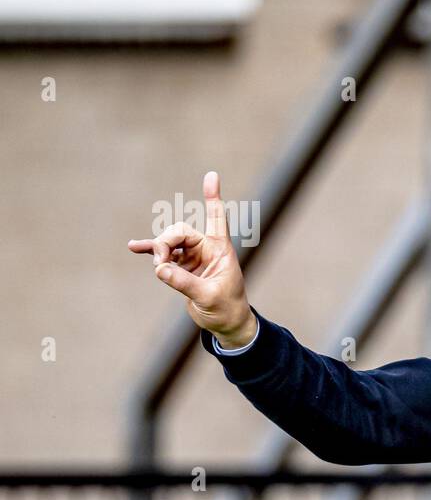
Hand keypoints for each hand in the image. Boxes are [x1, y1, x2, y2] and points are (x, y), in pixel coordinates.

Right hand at [128, 171, 255, 347]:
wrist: (226, 324)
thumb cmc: (226, 309)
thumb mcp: (207, 297)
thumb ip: (183, 282)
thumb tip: (158, 268)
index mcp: (220, 251)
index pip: (216, 219)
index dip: (213, 198)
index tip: (211, 175)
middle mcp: (206, 249)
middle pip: (179, 232)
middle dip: (165, 244)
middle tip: (160, 265)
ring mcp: (193, 257)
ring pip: (168, 243)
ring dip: (157, 250)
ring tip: (153, 264)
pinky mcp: (181, 268)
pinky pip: (162, 255)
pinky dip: (150, 251)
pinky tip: (134, 247)